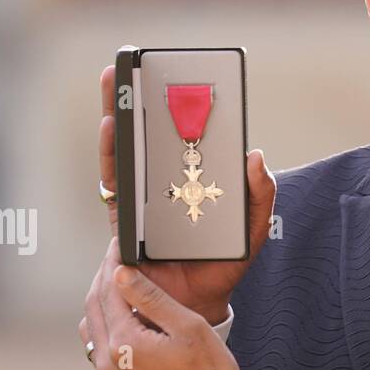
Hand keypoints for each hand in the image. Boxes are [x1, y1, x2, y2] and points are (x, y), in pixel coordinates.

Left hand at [79, 237, 254, 369]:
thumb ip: (151, 298)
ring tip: (121, 285)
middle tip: (117, 258)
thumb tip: (121, 273)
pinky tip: (126, 319)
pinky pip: (100, 350)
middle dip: (103, 279)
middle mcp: (108, 363)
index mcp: (123, 343)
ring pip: (92, 329)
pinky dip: (107, 327)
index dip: (113, 262)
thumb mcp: (187, 326)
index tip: (119, 244)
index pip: (108, 289)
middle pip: (93, 307)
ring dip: (101, 304)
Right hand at [98, 64, 275, 323]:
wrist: (195, 306)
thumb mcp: (252, 232)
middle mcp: (166, 183)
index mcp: (196, 181)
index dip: (182, 107)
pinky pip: (113, 181)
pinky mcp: (123, 218)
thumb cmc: (223, 267)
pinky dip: (110, 152)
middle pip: (151, 134)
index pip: (188, 137)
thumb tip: (255, 156)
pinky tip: (111, 127)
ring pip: (127, 149)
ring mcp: (143, 197)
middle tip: (138, 62)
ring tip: (116, 81)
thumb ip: (259, 198)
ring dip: (118, 113)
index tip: (182, 75)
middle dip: (142, 97)